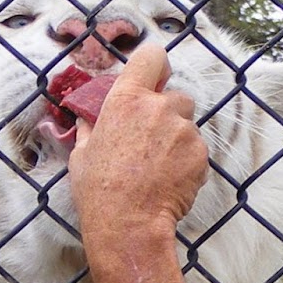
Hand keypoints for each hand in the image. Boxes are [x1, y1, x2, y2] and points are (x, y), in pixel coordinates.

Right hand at [68, 45, 208, 244]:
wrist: (129, 225)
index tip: (153, 79)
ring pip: (187, 125)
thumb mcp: (82, 153)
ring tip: (158, 166)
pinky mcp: (201, 155)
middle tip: (150, 139)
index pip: (152, 57)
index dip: (154, 66)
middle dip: (167, 112)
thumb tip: (87, 115)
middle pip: (175, 96)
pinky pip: (196, 151)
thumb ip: (91, 126)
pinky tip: (169, 180)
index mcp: (126, 100)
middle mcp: (159, 108)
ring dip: (177, 138)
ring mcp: (184, 131)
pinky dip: (187, 162)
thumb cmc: (99, 191)